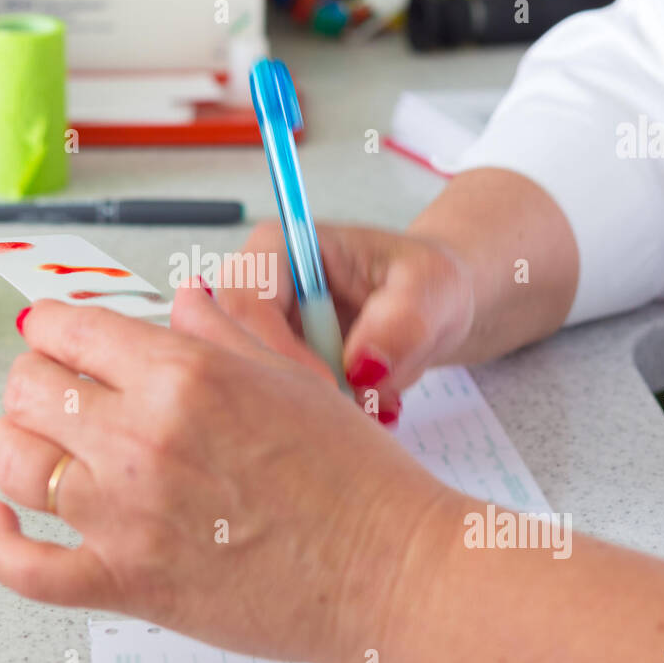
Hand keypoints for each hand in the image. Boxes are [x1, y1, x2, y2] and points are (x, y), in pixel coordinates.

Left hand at [0, 286, 449, 662]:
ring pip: (15, 461)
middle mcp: (143, 435)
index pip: (69, 327)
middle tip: (59, 390)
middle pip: (29, 388)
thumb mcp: (294, 375)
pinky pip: (22, 566)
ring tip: (36, 444)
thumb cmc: (357, 479)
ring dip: (17, 445)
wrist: (387, 570)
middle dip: (38, 381)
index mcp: (184, 373)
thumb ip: (226, 327)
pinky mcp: (124, 582)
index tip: (60, 337)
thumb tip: (184, 299)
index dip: (55, 327)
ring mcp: (126, 513)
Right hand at [214, 222, 475, 423]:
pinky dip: (312, 415)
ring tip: (370, 404)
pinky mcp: (267, 365)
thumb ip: (403, 323)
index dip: (280, 351)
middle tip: (353, 409)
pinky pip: (269, 401)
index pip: (247, 304)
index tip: (330, 387)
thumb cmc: (424, 282)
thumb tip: (363, 367)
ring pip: (249, 381)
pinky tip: (360, 407)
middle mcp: (252, 286)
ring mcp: (255, 329)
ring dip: (304, 405)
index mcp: (279, 247)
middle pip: (232, 347)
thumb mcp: (432, 288)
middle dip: (289, 386)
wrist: (426, 310)